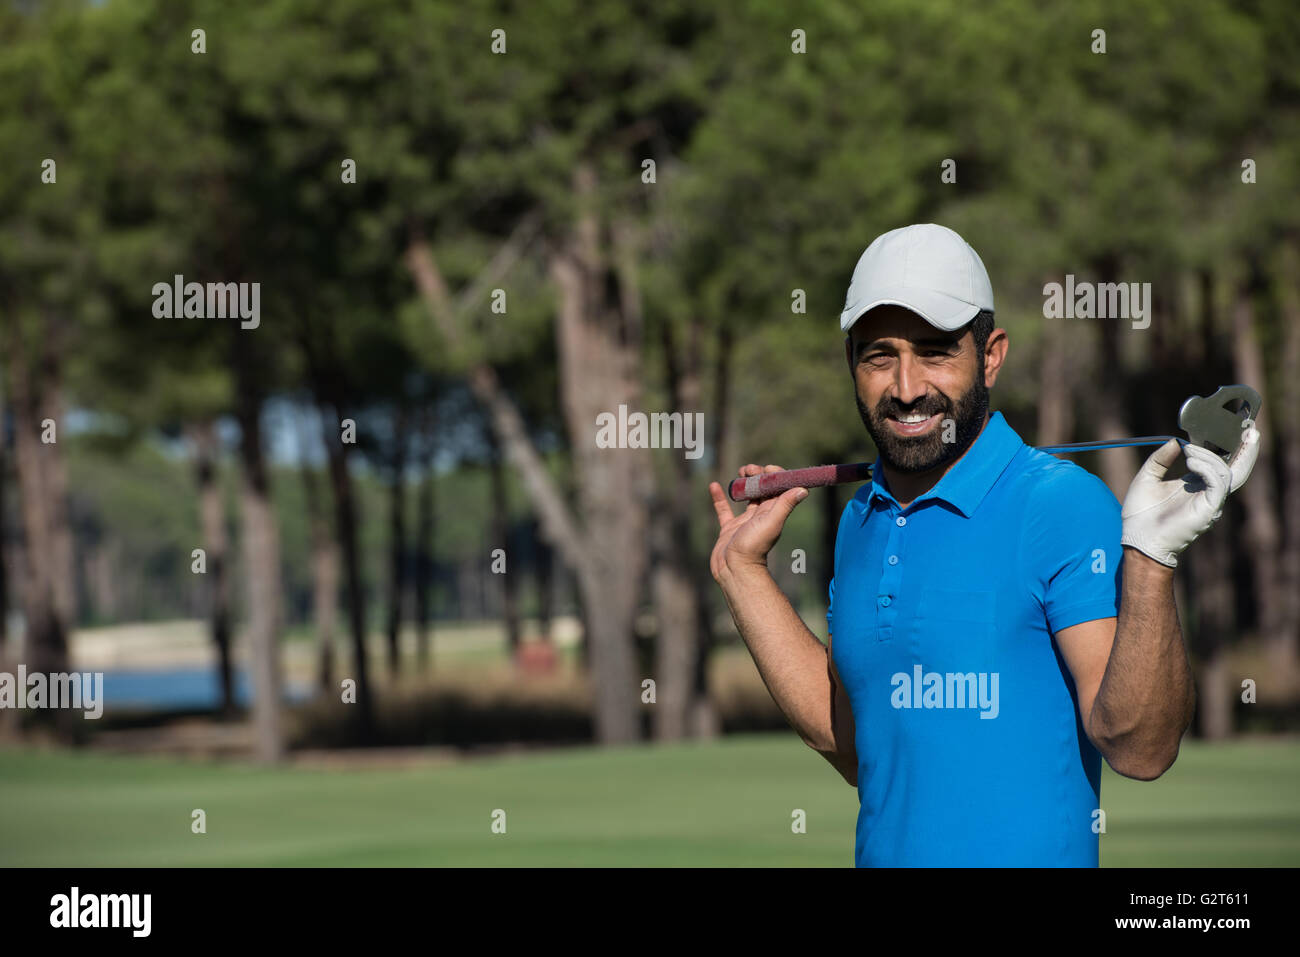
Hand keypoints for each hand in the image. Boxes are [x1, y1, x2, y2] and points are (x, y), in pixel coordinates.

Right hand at [708, 464, 807, 583]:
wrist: (735, 568)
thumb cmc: (754, 546)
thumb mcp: (771, 522)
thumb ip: (785, 505)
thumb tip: (804, 488)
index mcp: (773, 512)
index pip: (778, 488)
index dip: (774, 476)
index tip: (766, 468)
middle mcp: (761, 515)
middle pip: (763, 490)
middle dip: (758, 475)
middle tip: (748, 469)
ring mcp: (744, 522)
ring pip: (746, 497)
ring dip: (744, 483)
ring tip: (739, 472)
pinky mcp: (729, 528)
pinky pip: (724, 510)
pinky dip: (719, 497)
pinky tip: (714, 485)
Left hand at [1120, 425, 1259, 566]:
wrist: (1139, 538)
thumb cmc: (1141, 513)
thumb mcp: (1147, 478)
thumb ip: (1160, 459)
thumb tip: (1176, 441)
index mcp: (1195, 484)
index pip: (1220, 462)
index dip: (1228, 446)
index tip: (1228, 428)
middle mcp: (1207, 491)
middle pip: (1236, 468)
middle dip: (1245, 449)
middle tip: (1249, 429)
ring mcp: (1211, 500)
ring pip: (1228, 472)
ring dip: (1211, 456)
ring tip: (1191, 451)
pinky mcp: (1210, 508)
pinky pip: (1218, 483)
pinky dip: (1208, 468)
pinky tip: (1192, 462)